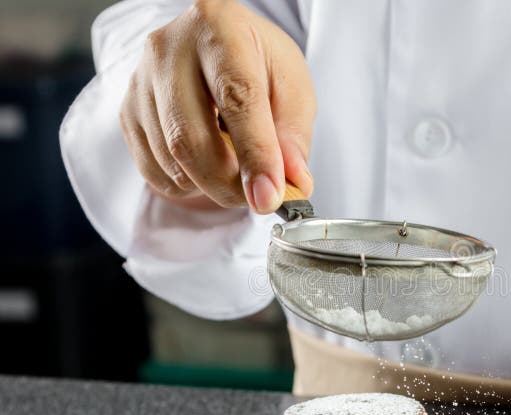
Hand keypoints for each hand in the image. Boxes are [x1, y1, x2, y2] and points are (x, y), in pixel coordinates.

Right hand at [119, 0, 314, 212]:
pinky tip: (206, 165)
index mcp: (221, 30)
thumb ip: (293, 136)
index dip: (255, 154)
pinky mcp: (127, 109)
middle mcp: (170, 49)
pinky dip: (185, 184)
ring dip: (209, 186)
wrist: (216, 45)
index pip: (237, 99)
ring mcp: (141, 80)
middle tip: (258, 198)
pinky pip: (152, 170)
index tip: (269, 198)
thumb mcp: (292, 86)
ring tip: (237, 172)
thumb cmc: (257, 63)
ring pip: (170, 159)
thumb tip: (292, 184)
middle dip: (228, 184)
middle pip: (190, 137)